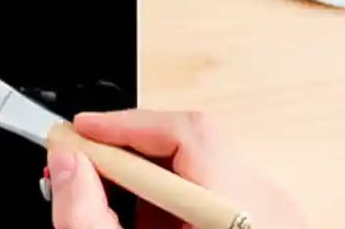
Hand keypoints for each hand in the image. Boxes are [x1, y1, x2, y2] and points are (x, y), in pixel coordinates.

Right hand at [46, 110, 307, 228]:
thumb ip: (87, 217)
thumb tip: (68, 166)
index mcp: (237, 219)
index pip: (188, 137)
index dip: (127, 126)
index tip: (83, 133)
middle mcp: (271, 216)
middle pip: (196, 149)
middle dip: (129, 153)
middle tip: (80, 164)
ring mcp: (276, 223)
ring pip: (204, 172)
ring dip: (149, 179)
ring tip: (106, 200)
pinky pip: (216, 198)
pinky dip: (173, 203)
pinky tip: (143, 223)